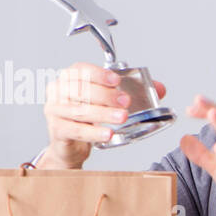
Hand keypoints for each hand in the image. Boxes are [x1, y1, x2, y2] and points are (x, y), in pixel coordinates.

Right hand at [40, 62, 166, 168]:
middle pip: (81, 89)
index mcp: (70, 78)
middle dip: (106, 95)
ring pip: (79, 110)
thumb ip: (134, 92)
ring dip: (103, 114)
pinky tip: (107, 134)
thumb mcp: (107, 103)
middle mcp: (59, 91)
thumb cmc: (87, 118)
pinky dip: (93, 132)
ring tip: (121, 117)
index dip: (99, 74)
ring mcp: (55, 110)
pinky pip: (75, 129)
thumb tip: (160, 88)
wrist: (70, 145)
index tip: (117, 80)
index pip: (81, 70)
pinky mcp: (57, 130)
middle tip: (126, 102)